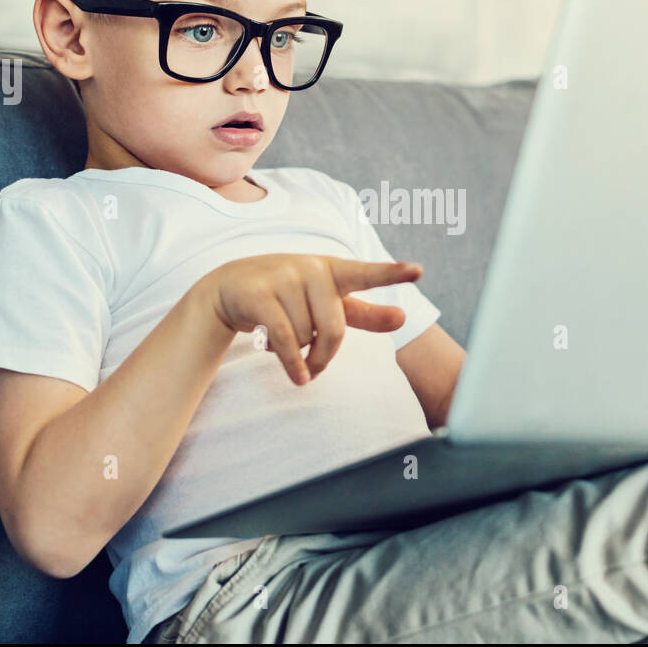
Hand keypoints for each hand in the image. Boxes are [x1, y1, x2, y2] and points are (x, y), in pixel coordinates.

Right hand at [201, 254, 423, 384]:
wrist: (228, 288)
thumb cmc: (288, 297)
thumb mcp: (327, 304)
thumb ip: (365, 313)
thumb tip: (403, 318)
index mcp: (332, 270)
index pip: (365, 273)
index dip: (392, 273)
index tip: (419, 271)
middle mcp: (310, 268)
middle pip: (334, 328)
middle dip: (325, 354)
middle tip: (315, 364)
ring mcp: (282, 278)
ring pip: (306, 337)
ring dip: (298, 354)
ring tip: (284, 344)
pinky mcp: (258, 294)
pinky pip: (285, 339)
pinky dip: (292, 364)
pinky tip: (298, 377)